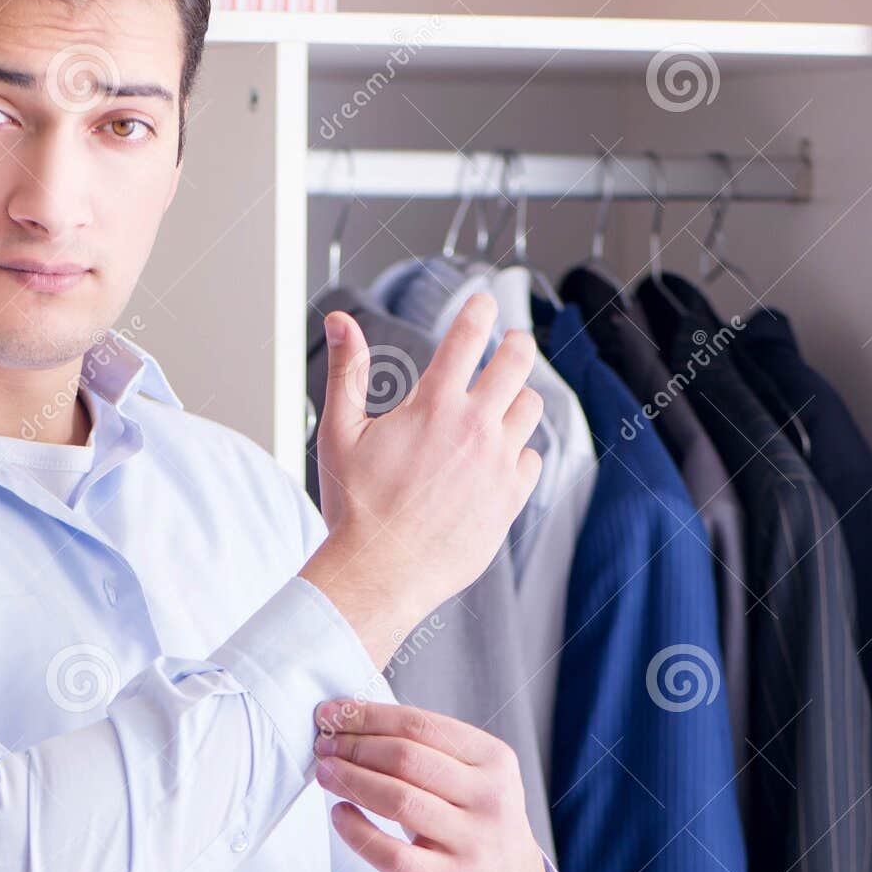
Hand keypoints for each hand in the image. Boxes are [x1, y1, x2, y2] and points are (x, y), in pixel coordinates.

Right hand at [300, 294, 543, 668]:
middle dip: (516, 344)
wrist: (381, 570)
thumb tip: (340, 319)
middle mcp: (474, 427)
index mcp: (433, 405)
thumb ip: (347, 371)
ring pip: (530, 409)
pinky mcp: (509, 499)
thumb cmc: (355, 505)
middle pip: (516, 363)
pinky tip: (499, 458)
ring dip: (517, 399)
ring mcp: (497, 463)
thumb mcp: (340, 432)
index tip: (482, 301)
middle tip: (512, 342)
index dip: (477, 310)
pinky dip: (519, 452)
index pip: (467, 337)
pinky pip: (531, 460)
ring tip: (503, 404)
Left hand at [314, 697, 552, 871]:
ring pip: (398, 801)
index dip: (367, 716)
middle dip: (355, 747)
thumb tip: (347, 719)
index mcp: (493, 759)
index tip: (331, 714)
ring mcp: (472, 841)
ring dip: (352, 781)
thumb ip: (423, 748)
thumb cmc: (471, 817)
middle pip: (406, 759)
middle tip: (324, 746)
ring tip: (325, 773)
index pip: (419, 724)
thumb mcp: (470, 775)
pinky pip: (391, 854)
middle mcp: (489, 798)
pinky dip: (357, 831)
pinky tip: (340, 814)